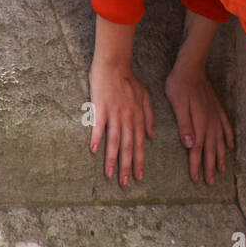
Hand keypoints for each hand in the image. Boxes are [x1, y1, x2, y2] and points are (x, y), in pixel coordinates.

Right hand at [89, 59, 154, 185]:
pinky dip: (97, 137)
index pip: (140, 143)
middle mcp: (128, 117)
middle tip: (126, 182)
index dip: (140, 160)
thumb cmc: (129, 80)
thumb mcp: (145, 97)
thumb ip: (149, 117)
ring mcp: (115, 112)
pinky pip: (99, 124)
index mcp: (139, 116)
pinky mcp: (101, 106)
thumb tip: (151, 136)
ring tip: (110, 174)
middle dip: (128, 165)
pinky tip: (94, 150)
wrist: (114, 64)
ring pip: (115, 139)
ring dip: (112, 158)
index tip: (139, 176)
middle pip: (129, 145)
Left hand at [164, 61, 233, 185]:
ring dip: (221, 156)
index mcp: (199, 123)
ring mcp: (215, 115)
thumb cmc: (179, 86)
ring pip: (220, 140)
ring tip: (222, 170)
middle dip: (210, 166)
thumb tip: (190, 145)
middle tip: (210, 182)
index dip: (197, 165)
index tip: (197, 179)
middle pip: (211, 148)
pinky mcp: (217, 108)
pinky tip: (231, 145)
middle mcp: (210, 122)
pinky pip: (226, 126)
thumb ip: (185, 125)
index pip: (198, 149)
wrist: (191, 67)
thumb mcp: (178, 105)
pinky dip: (229, 137)